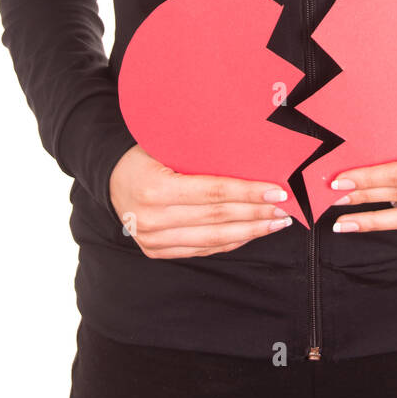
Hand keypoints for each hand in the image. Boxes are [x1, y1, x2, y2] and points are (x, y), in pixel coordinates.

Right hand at [108, 145, 293, 257]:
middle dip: (257, 213)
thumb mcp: (166, 145)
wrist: (110, 178)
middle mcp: (152, 219)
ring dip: (250, 231)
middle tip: (286, 208)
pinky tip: (251, 232)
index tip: (277, 191)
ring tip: (276, 222)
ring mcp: (153, 240)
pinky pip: (203, 249)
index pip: (214, 192)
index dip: (248, 193)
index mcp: (155, 189)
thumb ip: (199, 154)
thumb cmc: (145, 155)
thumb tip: (248, 153)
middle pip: (218, 218)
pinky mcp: (157, 252)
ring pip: (214, 239)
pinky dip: (231, 242)